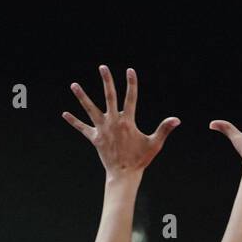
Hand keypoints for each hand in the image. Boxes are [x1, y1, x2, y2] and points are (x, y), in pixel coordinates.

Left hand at [62, 66, 178, 175]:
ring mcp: (102, 129)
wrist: (124, 174)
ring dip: (82, 97)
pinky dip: (74, 121)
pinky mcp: (94, 138)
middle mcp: (113, 122)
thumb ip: (164, 129)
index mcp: (127, 122)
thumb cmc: (140, 159)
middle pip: (109, 97)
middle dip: (107, 81)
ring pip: (90, 109)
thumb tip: (177, 119)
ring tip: (74, 85)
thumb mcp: (154, 144)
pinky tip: (64, 114)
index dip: (131, 84)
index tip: (130, 70)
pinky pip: (82, 128)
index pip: (131, 98)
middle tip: (103, 67)